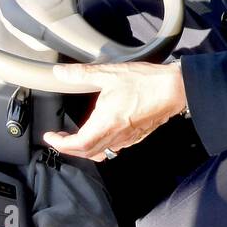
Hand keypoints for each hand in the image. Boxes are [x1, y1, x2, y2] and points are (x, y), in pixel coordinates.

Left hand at [41, 63, 186, 161]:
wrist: (175, 89)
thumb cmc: (145, 82)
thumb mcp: (109, 74)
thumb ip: (82, 74)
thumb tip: (60, 73)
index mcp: (105, 124)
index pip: (76, 145)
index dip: (59, 144)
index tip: (50, 137)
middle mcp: (116, 136)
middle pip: (86, 153)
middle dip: (69, 148)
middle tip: (59, 138)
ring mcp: (128, 138)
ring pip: (101, 153)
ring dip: (85, 149)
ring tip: (77, 137)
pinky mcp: (137, 136)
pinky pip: (115, 148)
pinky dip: (102, 146)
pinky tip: (102, 132)